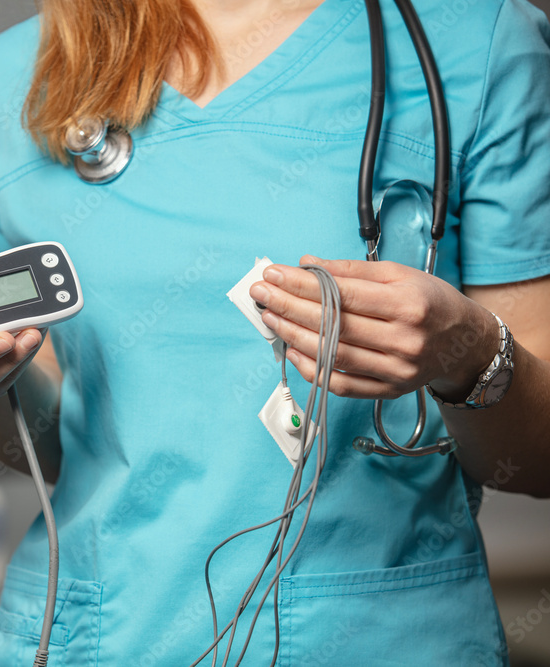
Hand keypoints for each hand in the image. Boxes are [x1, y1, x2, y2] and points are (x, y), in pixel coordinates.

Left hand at [248, 256, 499, 400]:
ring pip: (334, 355)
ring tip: (270, 318)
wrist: (466, 343)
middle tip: (261, 294)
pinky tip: (291, 350)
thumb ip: (350, 271)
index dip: (303, 285)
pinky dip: (312, 369)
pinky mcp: (389, 391)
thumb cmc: (430, 302)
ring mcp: (396, 370)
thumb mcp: (399, 275)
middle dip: (290, 307)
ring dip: (293, 336)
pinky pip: (342, 384)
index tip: (274, 275)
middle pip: (334, 325)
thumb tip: (306, 264)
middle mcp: (404, 340)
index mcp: (409, 304)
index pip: (343, 295)